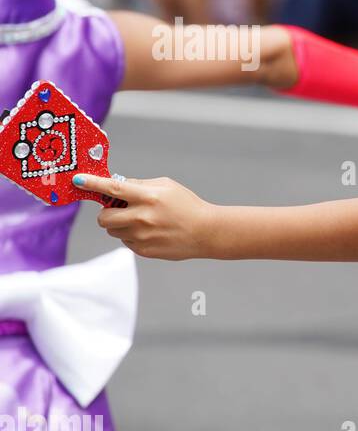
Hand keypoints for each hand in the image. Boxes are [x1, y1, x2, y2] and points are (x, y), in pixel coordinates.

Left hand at [73, 174, 217, 260]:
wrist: (207, 232)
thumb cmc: (187, 206)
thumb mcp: (166, 186)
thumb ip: (140, 185)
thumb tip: (115, 185)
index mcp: (148, 197)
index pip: (112, 188)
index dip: (92, 183)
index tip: (77, 180)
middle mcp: (142, 217)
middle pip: (104, 217)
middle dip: (107, 213)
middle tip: (119, 210)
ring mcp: (142, 236)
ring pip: (113, 230)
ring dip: (120, 225)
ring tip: (142, 222)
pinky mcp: (144, 250)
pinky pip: (125, 241)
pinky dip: (132, 236)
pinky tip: (151, 232)